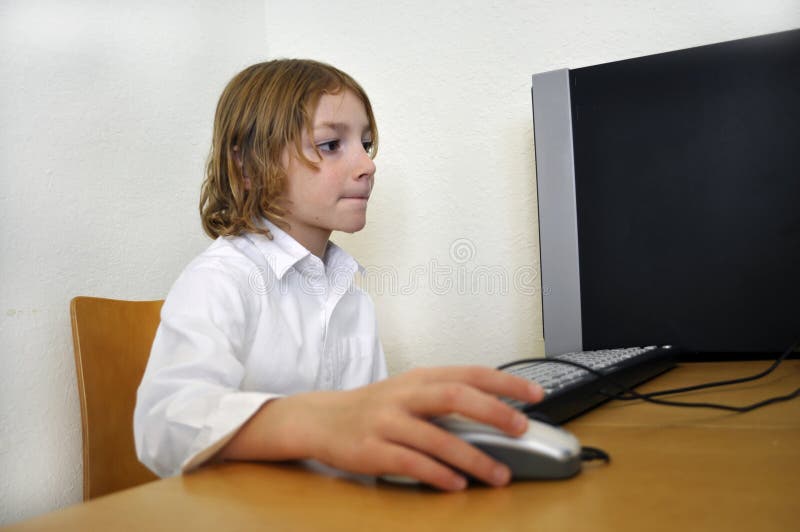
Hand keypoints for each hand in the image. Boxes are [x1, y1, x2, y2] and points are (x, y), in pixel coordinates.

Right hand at [226, 366, 543, 490]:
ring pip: (437, 437)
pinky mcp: (372, 450)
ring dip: (473, 458)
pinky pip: (411, 463)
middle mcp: (404, 395)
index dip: (504, 382)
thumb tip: (495, 410)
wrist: (320, 419)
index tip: (534, 394)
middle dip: (495, 412)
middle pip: (456, 396)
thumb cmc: (373, 407)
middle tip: (523, 429)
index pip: (469, 373)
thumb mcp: (408, 391)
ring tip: (499, 474)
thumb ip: (444, 396)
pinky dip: (438, 474)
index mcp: (418, 378)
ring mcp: (387, 422)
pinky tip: (457, 484)